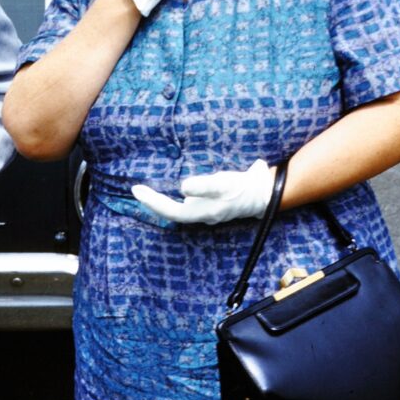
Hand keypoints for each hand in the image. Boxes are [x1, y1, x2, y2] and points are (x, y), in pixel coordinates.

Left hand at [132, 160, 274, 224]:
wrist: (263, 193)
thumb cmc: (241, 188)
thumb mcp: (222, 184)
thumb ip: (203, 186)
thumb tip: (183, 187)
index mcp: (201, 212)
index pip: (170, 210)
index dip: (152, 202)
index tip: (136, 190)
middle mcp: (201, 215)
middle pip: (171, 213)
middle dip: (153, 202)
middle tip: (137, 190)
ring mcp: (206, 211)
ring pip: (178, 210)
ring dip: (162, 202)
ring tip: (148, 192)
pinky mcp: (211, 205)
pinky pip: (187, 205)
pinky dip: (174, 199)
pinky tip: (172, 192)